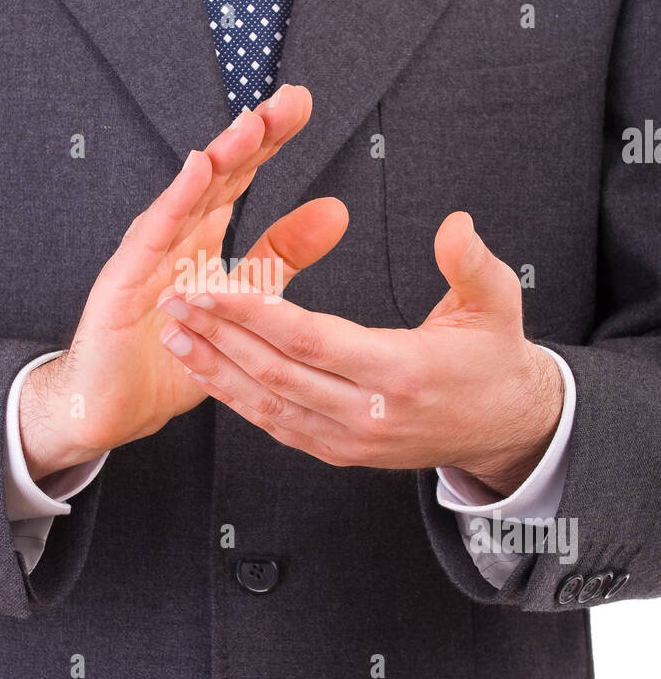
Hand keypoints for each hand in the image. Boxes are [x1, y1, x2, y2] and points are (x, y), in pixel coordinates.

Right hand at [19, 85, 348, 479]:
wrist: (117, 406)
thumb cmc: (174, 349)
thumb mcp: (244, 299)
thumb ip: (283, 254)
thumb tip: (336, 211)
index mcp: (202, 234)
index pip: (240, 176)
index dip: (269, 140)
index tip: (301, 104)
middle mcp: (173, 236)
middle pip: (217, 175)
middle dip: (251, 135)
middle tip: (288, 100)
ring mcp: (145, 257)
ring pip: (186, 198)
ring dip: (219, 158)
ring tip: (250, 124)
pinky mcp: (121, 284)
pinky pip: (151, 238)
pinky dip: (174, 201)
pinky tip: (198, 169)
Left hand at [157, 210, 564, 496]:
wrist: (504, 427)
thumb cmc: (494, 361)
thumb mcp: (498, 304)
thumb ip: (473, 264)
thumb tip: (455, 227)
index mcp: (400, 372)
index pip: (310, 339)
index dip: (254, 313)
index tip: (212, 286)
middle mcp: (368, 414)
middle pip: (276, 372)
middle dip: (218, 334)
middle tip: (174, 298)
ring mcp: (350, 439)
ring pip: (267, 404)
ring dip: (215, 367)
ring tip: (174, 332)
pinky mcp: (339, 451)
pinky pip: (277, 425)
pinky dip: (237, 398)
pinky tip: (208, 370)